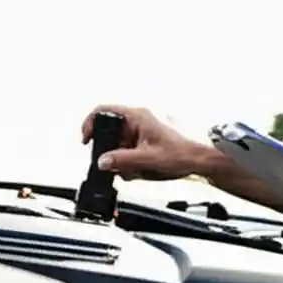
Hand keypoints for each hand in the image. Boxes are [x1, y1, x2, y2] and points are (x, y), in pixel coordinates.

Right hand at [79, 104, 209, 180]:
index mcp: (137, 116)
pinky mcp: (142, 142)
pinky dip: (127, 162)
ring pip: (117, 144)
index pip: (104, 110)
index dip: (90, 123)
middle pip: (108, 131)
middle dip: (107, 150)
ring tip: (131, 170)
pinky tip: (136, 171)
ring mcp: (139, 131)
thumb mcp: (147, 159)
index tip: (86, 139)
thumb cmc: (179, 154)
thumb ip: (122, 160)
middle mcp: (136, 120)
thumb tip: (102, 161)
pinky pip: (126, 151)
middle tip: (110, 163)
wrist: (196, 161)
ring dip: (118, 159)